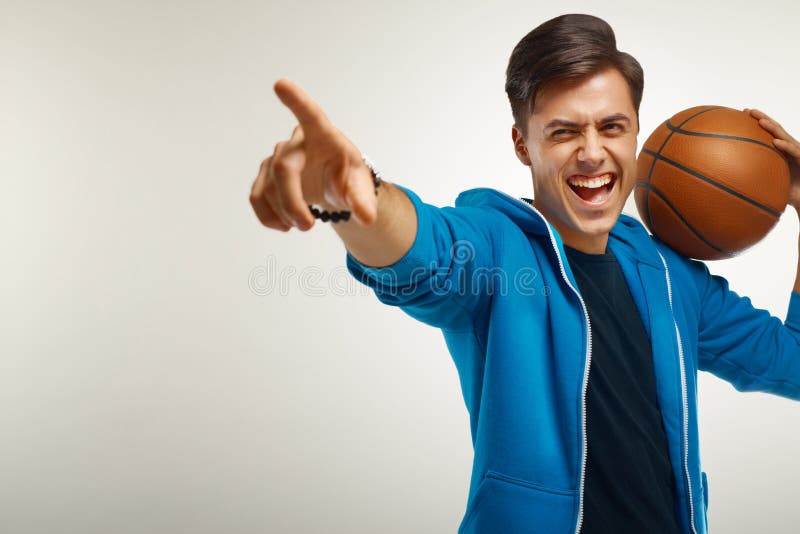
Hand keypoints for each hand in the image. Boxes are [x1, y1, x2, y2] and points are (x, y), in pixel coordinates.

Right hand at [249, 79, 378, 231]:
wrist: (334, 187)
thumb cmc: (348, 178)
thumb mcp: (361, 188)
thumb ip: (365, 202)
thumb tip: (367, 218)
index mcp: (324, 136)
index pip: (311, 115)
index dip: (296, 101)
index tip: (281, 85)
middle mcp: (297, 143)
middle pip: (283, 168)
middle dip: (292, 202)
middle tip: (307, 226)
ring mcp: (277, 158)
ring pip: (269, 188)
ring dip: (284, 214)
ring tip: (304, 225)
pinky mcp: (265, 177)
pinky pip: (257, 197)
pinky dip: (268, 217)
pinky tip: (284, 225)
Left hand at [744, 108, 799, 209]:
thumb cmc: (786, 191)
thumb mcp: (766, 183)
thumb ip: (752, 179)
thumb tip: (727, 181)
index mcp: (780, 151)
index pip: (767, 133)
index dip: (756, 123)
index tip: (742, 114)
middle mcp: (789, 149)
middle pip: (775, 130)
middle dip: (762, 118)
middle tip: (748, 110)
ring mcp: (798, 153)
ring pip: (784, 137)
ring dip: (772, 128)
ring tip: (760, 121)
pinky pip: (794, 152)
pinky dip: (785, 146)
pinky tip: (775, 142)